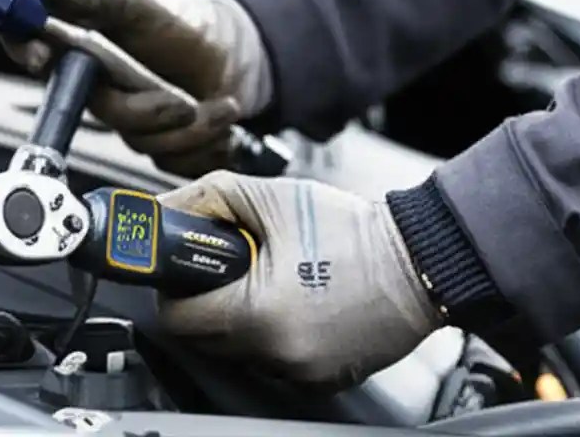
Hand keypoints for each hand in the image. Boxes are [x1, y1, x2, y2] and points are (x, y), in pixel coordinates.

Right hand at [3, 0, 271, 176]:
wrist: (233, 53)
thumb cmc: (180, 20)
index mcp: (78, 42)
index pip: (27, 46)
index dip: (25, 52)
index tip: (42, 57)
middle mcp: (94, 84)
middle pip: (98, 110)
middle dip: (149, 109)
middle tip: (184, 102)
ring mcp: (123, 116)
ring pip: (140, 140)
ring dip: (191, 127)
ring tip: (222, 105)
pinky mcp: (152, 142)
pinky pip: (170, 160)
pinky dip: (205, 144)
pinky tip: (219, 121)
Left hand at [155, 171, 441, 385]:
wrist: (417, 261)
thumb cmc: (353, 230)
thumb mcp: (273, 198)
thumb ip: (208, 199)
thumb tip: (162, 213)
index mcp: (257, 313)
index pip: (177, 318)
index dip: (179, 288)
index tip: (196, 270)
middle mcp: (276, 353)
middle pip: (207, 339)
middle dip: (214, 302)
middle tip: (242, 269)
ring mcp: (300, 373)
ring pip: (241, 354)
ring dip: (246, 323)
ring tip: (280, 284)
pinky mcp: (322, 382)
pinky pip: (277, 364)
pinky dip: (279, 338)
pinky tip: (305, 305)